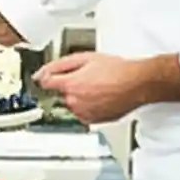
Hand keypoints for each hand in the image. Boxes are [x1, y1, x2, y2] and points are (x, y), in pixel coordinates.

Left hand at [33, 52, 148, 124]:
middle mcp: (74, 102)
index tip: (47, 77)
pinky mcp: (93, 120)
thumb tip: (41, 73)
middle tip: (87, 77)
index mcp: (70, 85)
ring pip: (72, 104)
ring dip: (79, 96)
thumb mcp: (85, 58)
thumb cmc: (116, 70)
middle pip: (61, 93)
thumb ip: (58, 65)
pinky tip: (100, 96)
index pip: (45, 84)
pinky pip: (83, 112)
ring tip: (97, 87)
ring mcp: (84, 113)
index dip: (47, 78)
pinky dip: (88, 106)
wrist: (137, 84)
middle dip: (69, 85)